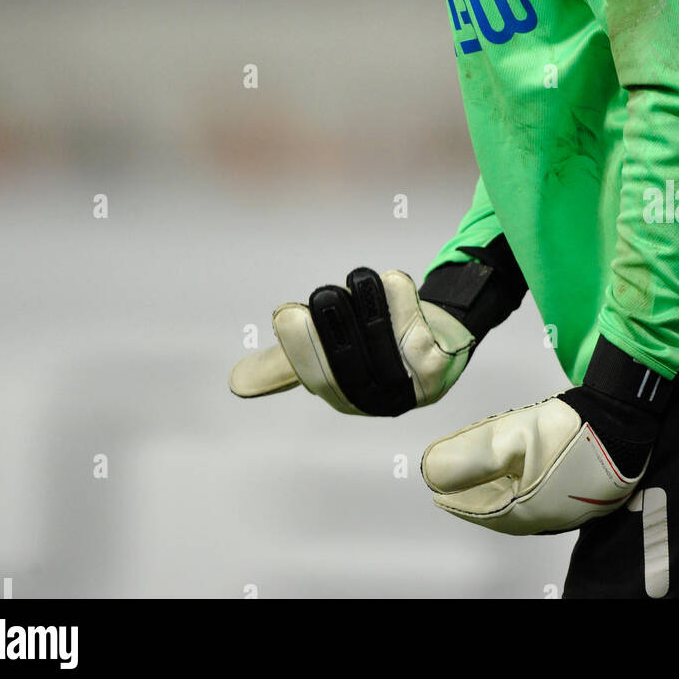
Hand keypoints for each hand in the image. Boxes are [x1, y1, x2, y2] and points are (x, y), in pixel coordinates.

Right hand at [229, 267, 474, 415]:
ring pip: (383, 344)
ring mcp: (412, 387)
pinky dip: (404, 303)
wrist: (442, 335)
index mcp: (347, 398)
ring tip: (358, 278)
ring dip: (369, 306)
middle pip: (350, 366)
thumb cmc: (379, 341)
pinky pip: (418, 332)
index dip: (302, 348)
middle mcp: (378, 400)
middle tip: (323, 293)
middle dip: (333, 327)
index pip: (318, 377)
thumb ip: (290, 360)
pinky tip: (393, 280)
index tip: (287, 314)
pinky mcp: (440, 365)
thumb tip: (237, 382)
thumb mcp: (332, 352)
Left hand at [421, 384, 660, 533]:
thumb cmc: (572, 426)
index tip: (436, 491)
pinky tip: (516, 471)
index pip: (481, 511)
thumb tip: (431, 473)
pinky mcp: (584, 494)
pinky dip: (519, 485)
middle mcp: (550, 518)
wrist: (625, 416)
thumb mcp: (512, 435)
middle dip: (474, 495)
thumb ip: (469, 455)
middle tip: (451, 483)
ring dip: (496, 490)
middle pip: (500, 509)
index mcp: (530, 512)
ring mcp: (570, 508)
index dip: (455, 499)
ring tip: (478, 474)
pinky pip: (540, 496)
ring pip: (520, 503)